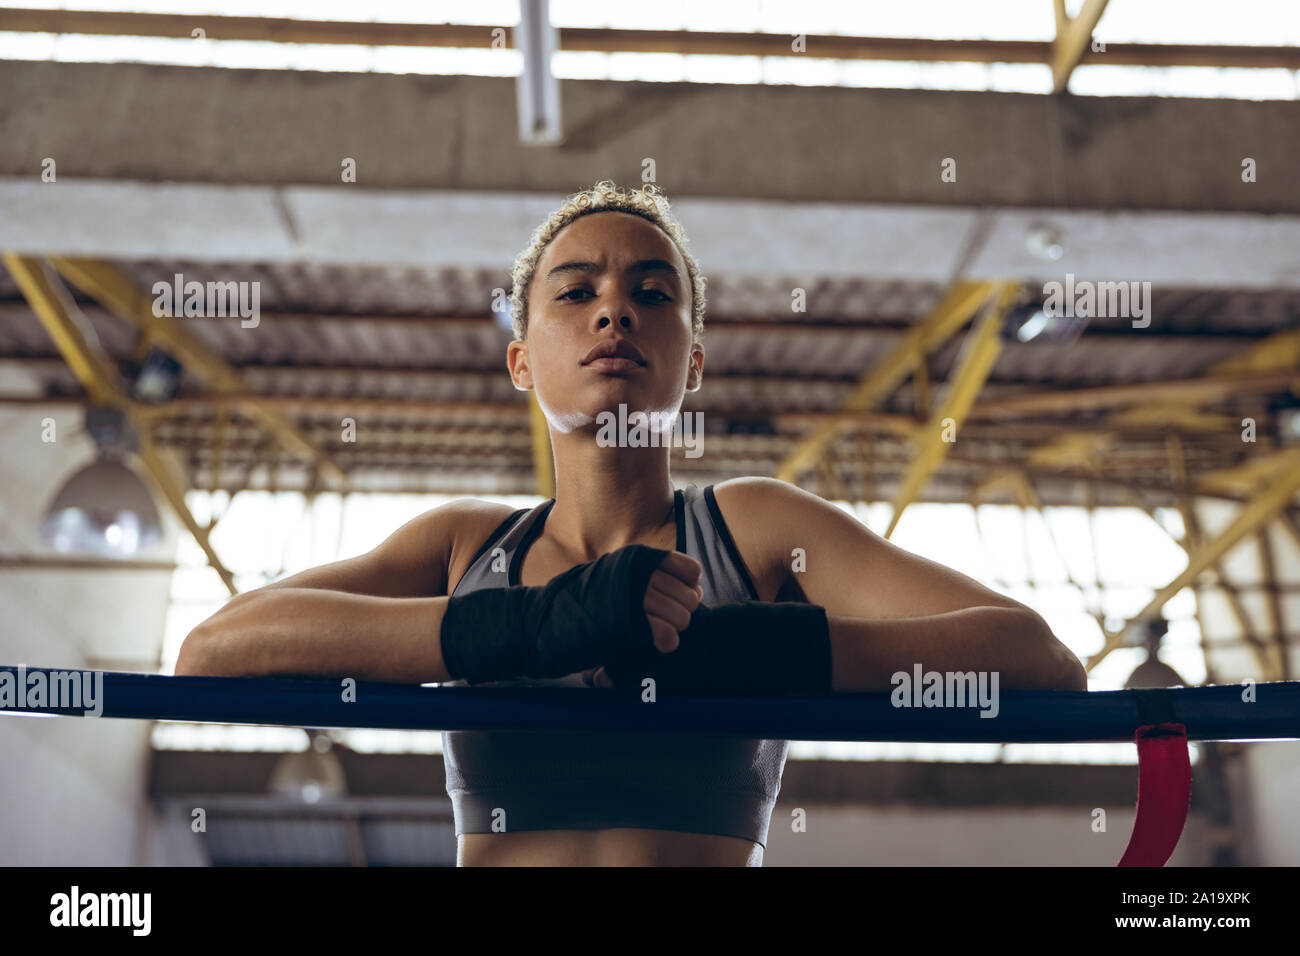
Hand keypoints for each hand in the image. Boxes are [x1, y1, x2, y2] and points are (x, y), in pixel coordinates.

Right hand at [583, 550, 701, 689]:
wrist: (551, 619)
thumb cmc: (592, 600)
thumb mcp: (621, 574)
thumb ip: (656, 577)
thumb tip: (696, 591)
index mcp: (639, 558)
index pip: (689, 569)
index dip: (690, 587)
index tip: (676, 597)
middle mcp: (638, 573)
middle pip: (689, 596)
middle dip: (684, 613)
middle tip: (667, 620)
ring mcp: (631, 597)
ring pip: (681, 616)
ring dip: (675, 629)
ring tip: (659, 631)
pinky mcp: (626, 623)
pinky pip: (667, 634)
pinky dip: (667, 643)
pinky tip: (656, 643)